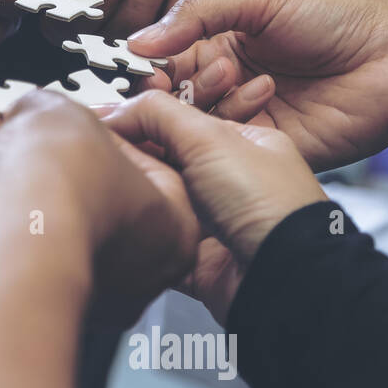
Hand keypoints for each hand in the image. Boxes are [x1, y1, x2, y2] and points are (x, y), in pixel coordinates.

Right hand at [0, 91, 198, 324]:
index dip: (113, 130)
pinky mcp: (8, 281)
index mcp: (171, 235)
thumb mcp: (97, 115)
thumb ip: (75, 112)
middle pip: (80, 185)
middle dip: (44, 142)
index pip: (148, 170)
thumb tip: (48, 112)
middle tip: (27, 114)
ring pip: (28, 199)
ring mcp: (62, 278)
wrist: (12, 230)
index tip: (89, 112)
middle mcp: (123, 269)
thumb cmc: (77, 190)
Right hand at [104, 90, 326, 320]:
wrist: (282, 278)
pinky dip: (140, 234)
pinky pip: (156, 240)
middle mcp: (231, 182)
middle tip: (105, 152)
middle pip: (165, 160)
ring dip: (139, 194)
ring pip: (157, 199)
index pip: (181, 121)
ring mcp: (215, 222)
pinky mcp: (197, 259)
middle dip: (137, 156)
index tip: (108, 121)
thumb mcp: (211, 139)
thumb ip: (159, 113)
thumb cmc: (272, 208)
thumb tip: (116, 109)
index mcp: (244, 144)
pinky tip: (126, 225)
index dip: (142, 119)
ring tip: (117, 188)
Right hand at [129, 0, 387, 169]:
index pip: (164, 55)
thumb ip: (197, 14)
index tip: (132, 59)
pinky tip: (250, 99)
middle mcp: (222, 83)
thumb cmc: (337, 20)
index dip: (146, 59)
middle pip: (169, 93)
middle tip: (162, 78)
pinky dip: (224, 128)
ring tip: (224, 76)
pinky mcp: (259, 151)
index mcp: (217, 43)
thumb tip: (137, 40)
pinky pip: (223, 147)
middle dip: (163, 84)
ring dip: (199, 99)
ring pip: (190, 122)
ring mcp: (240, 119)